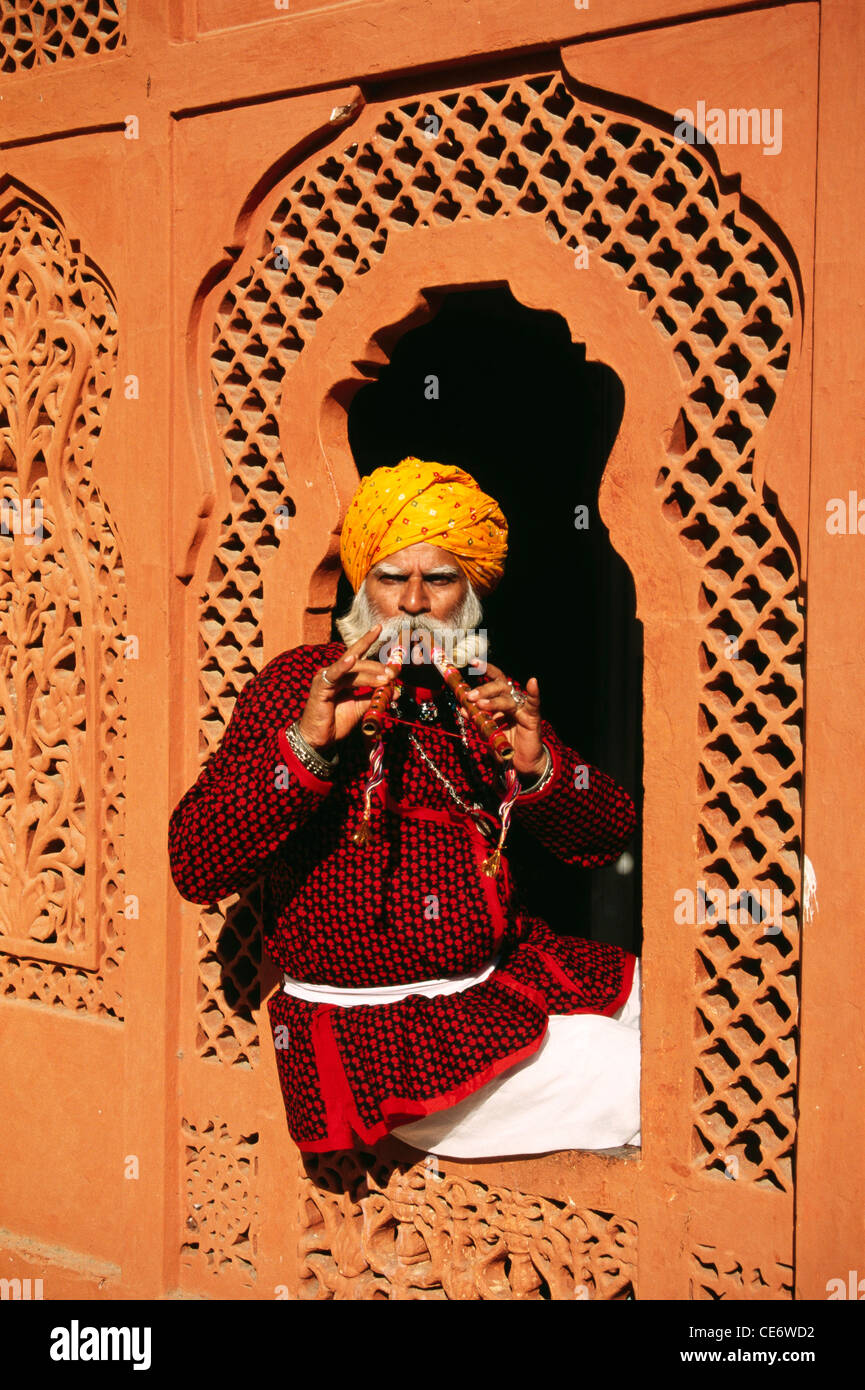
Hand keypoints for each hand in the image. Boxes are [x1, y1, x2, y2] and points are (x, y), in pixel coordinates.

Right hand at [297, 624, 400, 752]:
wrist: (320, 738)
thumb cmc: (336, 721)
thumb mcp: (361, 707)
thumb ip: (375, 697)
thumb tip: (395, 692)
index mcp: (342, 674)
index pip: (357, 654)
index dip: (367, 640)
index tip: (380, 628)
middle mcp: (333, 671)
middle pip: (359, 661)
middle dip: (378, 666)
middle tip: (393, 673)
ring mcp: (326, 677)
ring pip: (352, 669)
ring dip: (370, 672)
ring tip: (386, 677)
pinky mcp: (320, 686)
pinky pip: (334, 674)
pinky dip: (343, 666)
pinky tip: (351, 660)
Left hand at [465, 659, 545, 776]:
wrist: (519, 763)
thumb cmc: (505, 745)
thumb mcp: (487, 731)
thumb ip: (477, 719)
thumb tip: (463, 709)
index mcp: (502, 702)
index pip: (494, 681)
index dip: (486, 670)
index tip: (472, 662)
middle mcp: (512, 701)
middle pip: (499, 687)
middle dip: (484, 690)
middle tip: (470, 696)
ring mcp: (522, 709)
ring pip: (508, 698)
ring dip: (493, 700)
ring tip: (480, 705)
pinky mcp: (532, 718)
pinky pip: (533, 704)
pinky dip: (533, 693)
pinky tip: (532, 682)